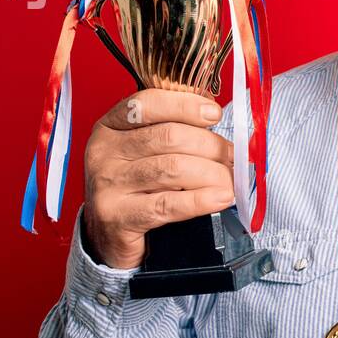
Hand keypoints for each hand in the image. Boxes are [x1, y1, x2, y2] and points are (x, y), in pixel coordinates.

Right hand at [82, 89, 234, 268]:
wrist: (108, 234)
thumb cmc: (135, 186)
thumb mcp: (144, 150)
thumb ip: (174, 130)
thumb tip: (216, 119)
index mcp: (111, 126)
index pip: (148, 104)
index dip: (185, 105)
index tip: (214, 113)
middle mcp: (104, 151)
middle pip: (168, 137)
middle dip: (211, 146)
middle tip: (233, 157)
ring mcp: (108, 185)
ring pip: (173, 169)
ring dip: (212, 174)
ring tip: (230, 181)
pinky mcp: (118, 217)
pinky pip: (168, 204)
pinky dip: (201, 200)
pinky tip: (221, 198)